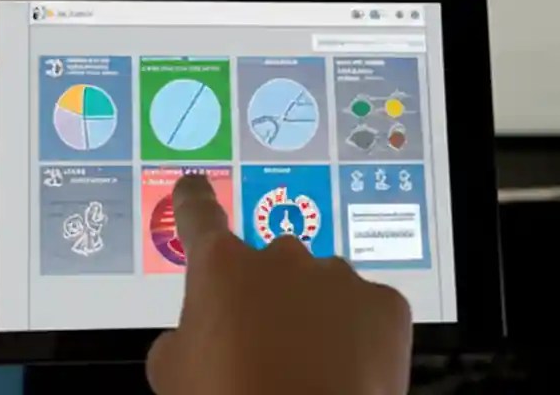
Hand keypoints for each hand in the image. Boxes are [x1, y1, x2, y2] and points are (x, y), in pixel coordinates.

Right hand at [146, 175, 412, 394]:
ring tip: (309, 368)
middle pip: (272, 266)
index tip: (196, 186)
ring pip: (322, 289)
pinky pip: (365, 313)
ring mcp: (339, 277)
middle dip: (268, 298)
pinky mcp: (385, 304)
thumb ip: (184, 335)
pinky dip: (358, 337)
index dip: (195, 201)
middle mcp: (282, 257)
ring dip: (314, 317)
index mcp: (222, 268)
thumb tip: (197, 335)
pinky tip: (346, 372)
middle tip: (265, 347)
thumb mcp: (174, 373)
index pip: (200, 216)